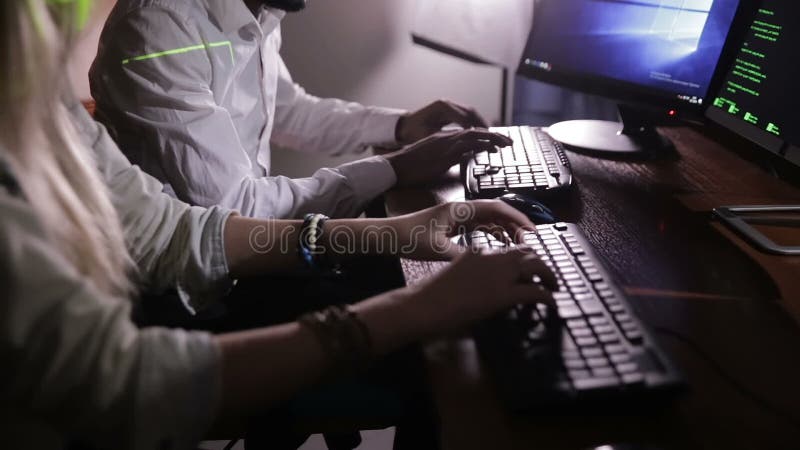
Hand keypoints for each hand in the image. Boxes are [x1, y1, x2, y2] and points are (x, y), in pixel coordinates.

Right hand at [385, 129, 511, 187]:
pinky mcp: (445, 153)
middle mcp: (447, 137)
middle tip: (509, 142)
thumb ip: (450, 157)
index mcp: (444, 138)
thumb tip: (464, 158)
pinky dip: (481, 145)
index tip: (498, 142)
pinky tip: (491, 149)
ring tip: (505, 144)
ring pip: (475, 136)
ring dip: (492, 139)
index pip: (470, 134)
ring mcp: (446, 144)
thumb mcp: (434, 160)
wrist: (395, 166)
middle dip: (494, 136)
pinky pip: (467, 145)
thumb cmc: (410, 167)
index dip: (486, 137)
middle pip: (476, 132)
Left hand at [390, 200, 536, 260]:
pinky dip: (493, 234)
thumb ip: (463, 256)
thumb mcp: (437, 250)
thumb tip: (486, 263)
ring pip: (490, 220)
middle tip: (530, 240)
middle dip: (515, 224)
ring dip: (506, 229)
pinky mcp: (454, 226)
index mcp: (460, 210)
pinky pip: (480, 227)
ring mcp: (459, 217)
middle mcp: (462, 210)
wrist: (388, 236)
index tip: (531, 230)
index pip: (496, 208)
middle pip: (497, 212)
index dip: (517, 218)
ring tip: (519, 244)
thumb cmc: (408, 237)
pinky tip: (501, 244)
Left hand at [396, 100, 487, 144]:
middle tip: (492, 136)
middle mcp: (447, 104)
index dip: (476, 129)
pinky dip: (474, 123)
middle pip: (471, 112)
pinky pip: (466, 115)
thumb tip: (461, 144)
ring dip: (480, 123)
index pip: (465, 117)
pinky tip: (479, 133)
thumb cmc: (413, 132)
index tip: (484, 139)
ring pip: (470, 113)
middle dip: (483, 125)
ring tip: (490, 135)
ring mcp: (449, 106)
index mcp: (442, 107)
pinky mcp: (449, 110)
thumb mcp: (428, 136)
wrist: (404, 126)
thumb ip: (445, 138)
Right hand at [405, 248, 556, 335]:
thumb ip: (473, 275)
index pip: (508, 249)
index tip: (529, 267)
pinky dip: (548, 295)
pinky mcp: (503, 293)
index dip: (522, 257)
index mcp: (478, 252)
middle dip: (540, 262)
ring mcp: (498, 274)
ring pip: (535, 264)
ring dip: (548, 274)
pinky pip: (535, 291)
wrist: (422, 305)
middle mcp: (491, 257)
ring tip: (553, 285)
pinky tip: (552, 303)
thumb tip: (486, 288)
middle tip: (547, 275)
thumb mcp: (455, 276)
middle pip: (526, 251)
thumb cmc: (431, 296)